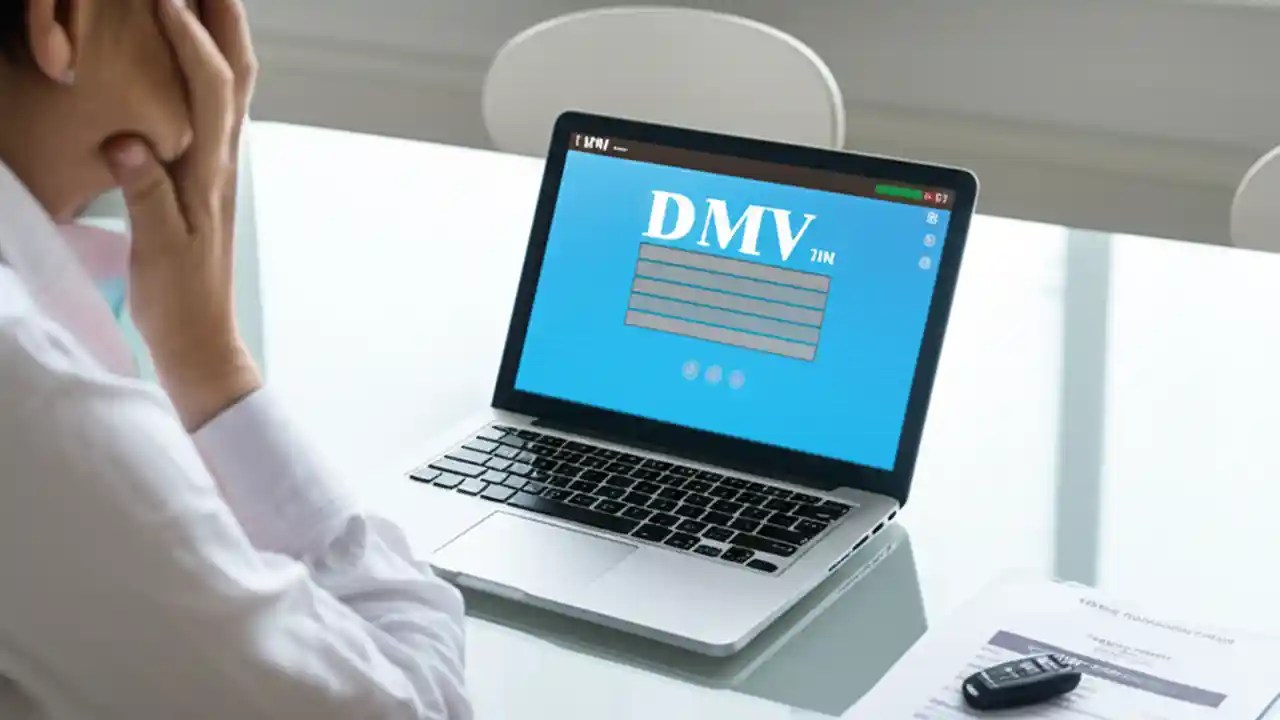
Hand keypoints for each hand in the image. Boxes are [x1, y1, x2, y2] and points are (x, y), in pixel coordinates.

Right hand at [103, 0, 259, 429]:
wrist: (200, 338)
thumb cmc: (180, 300)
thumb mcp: (158, 249)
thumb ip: (146, 195)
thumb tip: (130, 143)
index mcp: (210, 172)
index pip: (210, 90)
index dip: (192, 41)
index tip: (167, 0)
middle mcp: (222, 161)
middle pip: (236, 76)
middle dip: (226, 23)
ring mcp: (217, 169)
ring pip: (230, 89)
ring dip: (222, 40)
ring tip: (206, 2)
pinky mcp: (205, 180)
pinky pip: (212, 111)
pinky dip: (207, 73)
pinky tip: (192, 63)